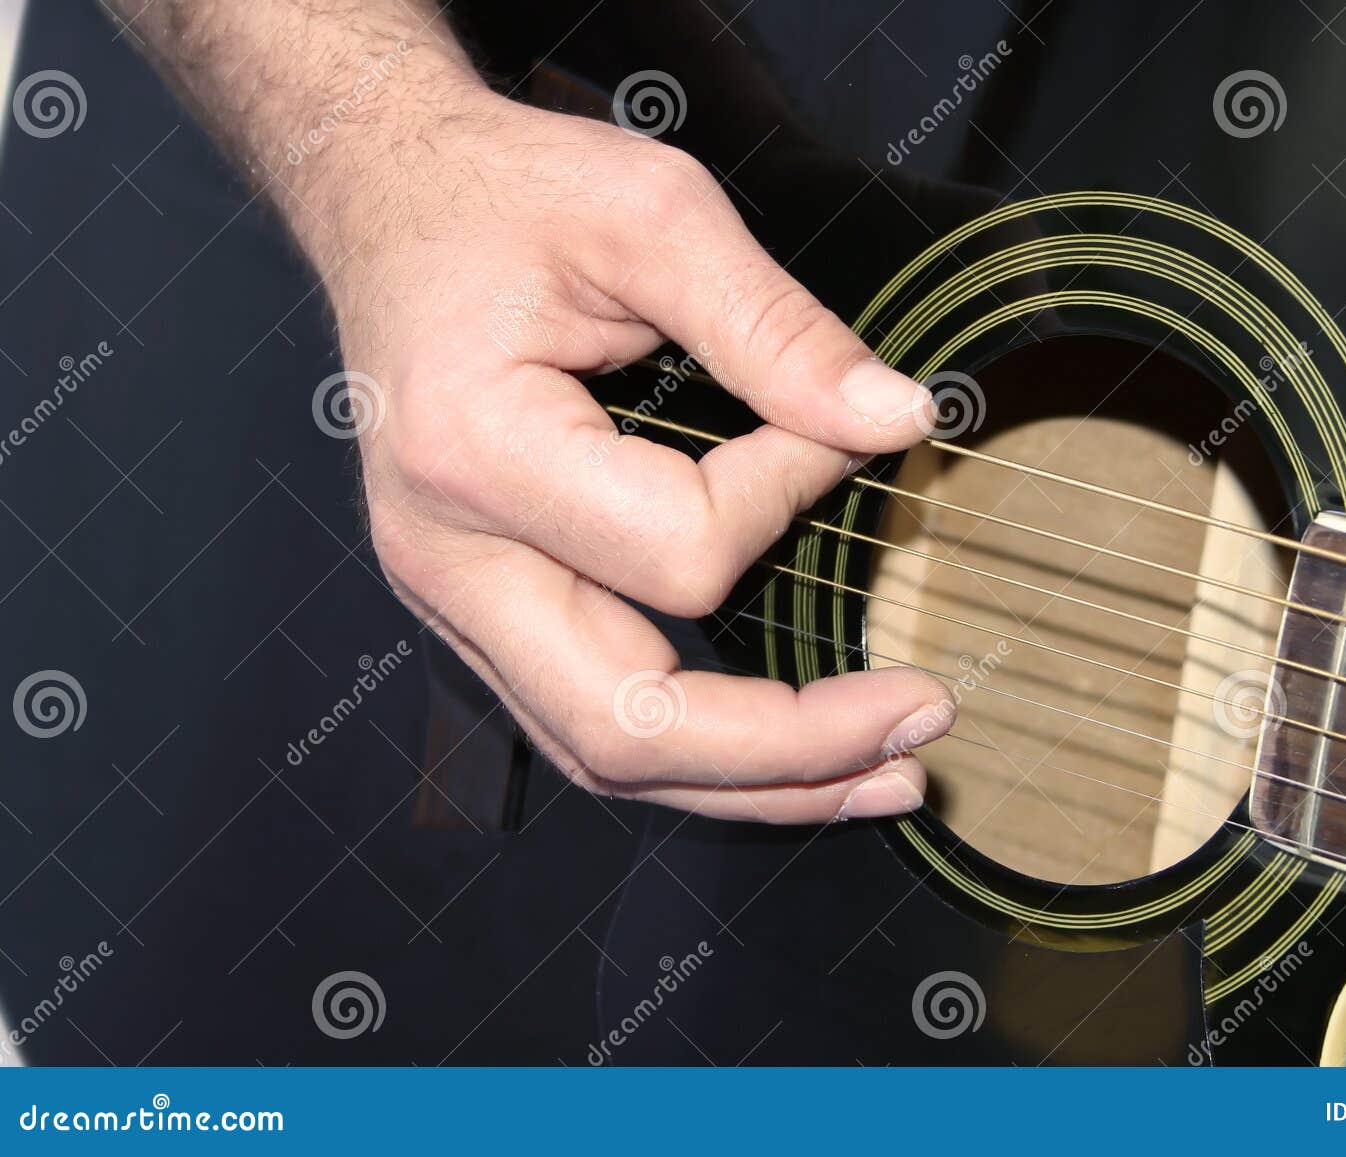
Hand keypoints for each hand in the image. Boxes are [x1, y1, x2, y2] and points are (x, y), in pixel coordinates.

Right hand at [311, 85, 954, 822]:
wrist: (387, 203)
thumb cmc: (500, 196)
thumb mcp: (651, 214)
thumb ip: (777, 327)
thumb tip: (897, 422)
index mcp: (475, 455)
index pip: (684, 550)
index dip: (794, 491)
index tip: (839, 421)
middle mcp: (450, 562)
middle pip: (628, 727)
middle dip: (792, 749)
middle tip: (923, 723)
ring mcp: (455, 601)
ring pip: (607, 756)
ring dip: (756, 784)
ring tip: (883, 776)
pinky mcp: (484, 609)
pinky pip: (593, 719)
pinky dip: (701, 752)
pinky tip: (785, 751)